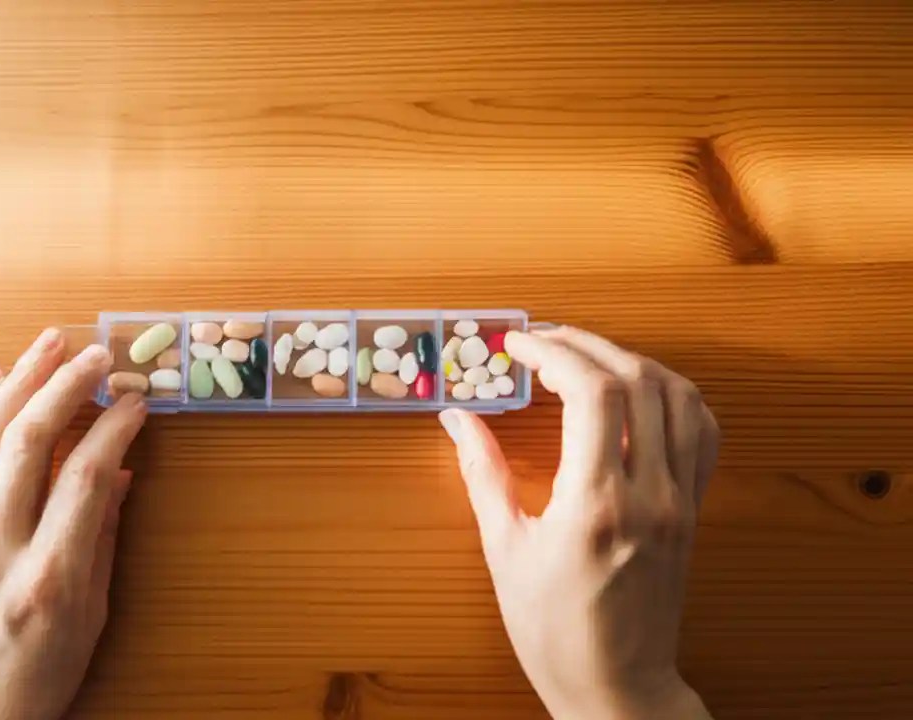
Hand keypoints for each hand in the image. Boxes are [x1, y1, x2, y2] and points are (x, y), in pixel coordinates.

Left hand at [0, 328, 147, 719]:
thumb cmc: (35, 680)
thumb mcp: (91, 620)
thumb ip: (104, 542)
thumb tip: (119, 474)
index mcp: (49, 576)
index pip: (86, 476)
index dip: (115, 427)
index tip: (137, 401)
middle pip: (28, 442)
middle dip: (65, 385)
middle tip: (98, 353)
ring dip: (17, 382)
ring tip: (48, 344)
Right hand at [439, 326, 719, 719]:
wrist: (618, 687)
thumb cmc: (555, 631)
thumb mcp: (505, 552)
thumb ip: (484, 475)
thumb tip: (458, 418)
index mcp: (597, 505)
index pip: (592, 394)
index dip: (554, 353)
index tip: (517, 345)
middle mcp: (649, 495)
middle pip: (637, 380)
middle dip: (585, 344)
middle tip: (542, 340)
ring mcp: (680, 501)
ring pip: (679, 396)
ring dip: (631, 360)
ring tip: (584, 355)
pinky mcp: (692, 509)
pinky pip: (702, 431)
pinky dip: (672, 394)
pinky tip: (637, 390)